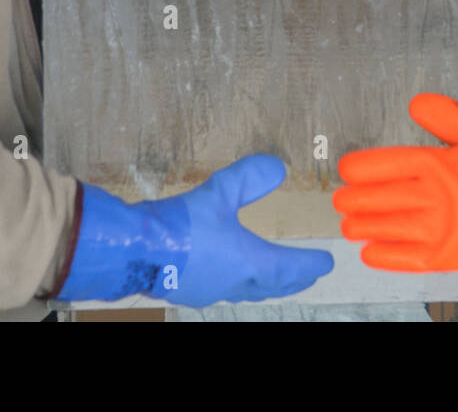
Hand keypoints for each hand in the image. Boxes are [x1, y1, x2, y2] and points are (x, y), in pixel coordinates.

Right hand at [55, 155, 332, 307]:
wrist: (132, 250)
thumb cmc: (180, 225)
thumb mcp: (218, 193)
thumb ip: (249, 178)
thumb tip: (278, 167)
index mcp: (248, 262)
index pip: (289, 266)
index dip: (309, 263)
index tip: (326, 263)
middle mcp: (234, 282)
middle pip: (272, 284)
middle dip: (292, 279)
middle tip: (307, 275)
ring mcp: (210, 289)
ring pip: (248, 289)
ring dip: (266, 283)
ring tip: (272, 277)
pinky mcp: (187, 289)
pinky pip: (224, 288)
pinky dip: (238, 282)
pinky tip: (227, 273)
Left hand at [332, 93, 457, 271]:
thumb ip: (445, 116)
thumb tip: (415, 103)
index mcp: (435, 163)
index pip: (381, 165)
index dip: (358, 169)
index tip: (346, 171)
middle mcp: (432, 197)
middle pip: (377, 199)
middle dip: (354, 200)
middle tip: (343, 201)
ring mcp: (439, 229)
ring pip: (386, 229)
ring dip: (363, 228)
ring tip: (350, 226)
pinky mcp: (449, 256)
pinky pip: (407, 259)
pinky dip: (385, 257)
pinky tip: (370, 253)